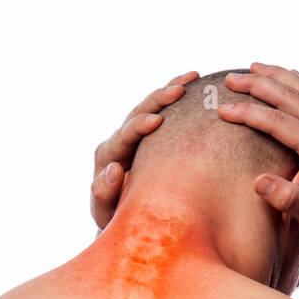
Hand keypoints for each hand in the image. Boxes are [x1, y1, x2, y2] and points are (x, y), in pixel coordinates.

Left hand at [91, 71, 198, 229]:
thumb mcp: (106, 213)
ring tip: (192, 78)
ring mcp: (134, 136)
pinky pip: (162, 111)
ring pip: (150, 106)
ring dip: (169, 90)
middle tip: (178, 89)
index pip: (124, 136)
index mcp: (109, 156)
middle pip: (137, 112)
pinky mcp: (148, 136)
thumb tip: (114, 169)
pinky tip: (194, 82)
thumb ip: (104, 194)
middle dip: (157, 100)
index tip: (156, 120)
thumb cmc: (116, 221)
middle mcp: (119, 141)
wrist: (125, 219)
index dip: (139, 126)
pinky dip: (175, 96)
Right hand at [218, 64, 298, 239]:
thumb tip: (258, 182)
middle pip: (288, 95)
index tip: (222, 109)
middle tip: (230, 78)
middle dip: (256, 84)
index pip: (276, 121)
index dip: (247, 113)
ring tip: (253, 66)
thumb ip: (286, 199)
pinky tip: (290, 75)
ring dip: (278, 75)